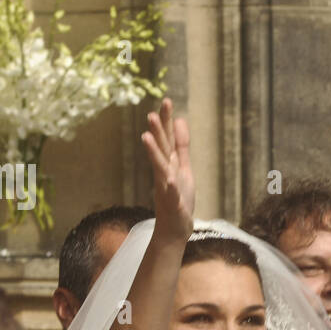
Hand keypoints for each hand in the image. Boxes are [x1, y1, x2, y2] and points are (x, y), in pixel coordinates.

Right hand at [141, 98, 194, 240]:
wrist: (174, 229)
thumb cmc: (179, 198)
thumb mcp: (183, 168)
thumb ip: (181, 146)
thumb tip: (180, 120)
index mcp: (169, 164)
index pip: (167, 139)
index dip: (166, 121)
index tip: (166, 101)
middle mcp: (164, 174)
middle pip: (161, 149)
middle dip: (157, 132)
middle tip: (150, 114)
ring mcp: (166, 189)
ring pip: (160, 169)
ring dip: (154, 153)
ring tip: (147, 138)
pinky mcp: (172, 205)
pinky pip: (171, 196)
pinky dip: (171, 188)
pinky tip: (170, 181)